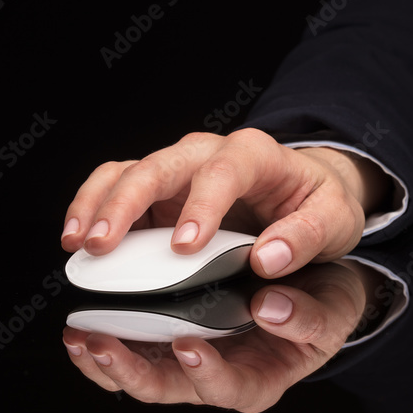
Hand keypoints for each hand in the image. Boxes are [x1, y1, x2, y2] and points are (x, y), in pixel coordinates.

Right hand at [60, 128, 390, 277]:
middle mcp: (208, 152)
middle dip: (126, 203)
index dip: (200, 207)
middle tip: (103, 245)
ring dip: (98, 204)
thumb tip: (267, 259)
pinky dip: (92, 207)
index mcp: (255, 154)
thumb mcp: (334, 220)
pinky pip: (115, 187)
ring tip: (79, 244)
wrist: (307, 189)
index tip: (184, 248)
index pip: (222, 172)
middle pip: (159, 166)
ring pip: (126, 171)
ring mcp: (178, 169)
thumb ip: (306, 237)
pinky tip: (78, 240)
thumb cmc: (319, 202)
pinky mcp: (159, 191)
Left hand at [62, 260, 384, 412]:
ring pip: (141, 373)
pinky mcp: (175, 337)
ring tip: (80, 335)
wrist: (319, 288)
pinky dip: (108, 335)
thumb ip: (304, 317)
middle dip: (129, 371)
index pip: (227, 387)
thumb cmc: (326, 305)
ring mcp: (192, 360)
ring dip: (106, 358)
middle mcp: (219, 375)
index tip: (189, 343)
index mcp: (259, 380)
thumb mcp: (331, 312)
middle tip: (102, 343)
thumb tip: (267, 307)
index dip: (205, 371)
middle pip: (167, 388)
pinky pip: (136, 347)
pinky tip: (86, 322)